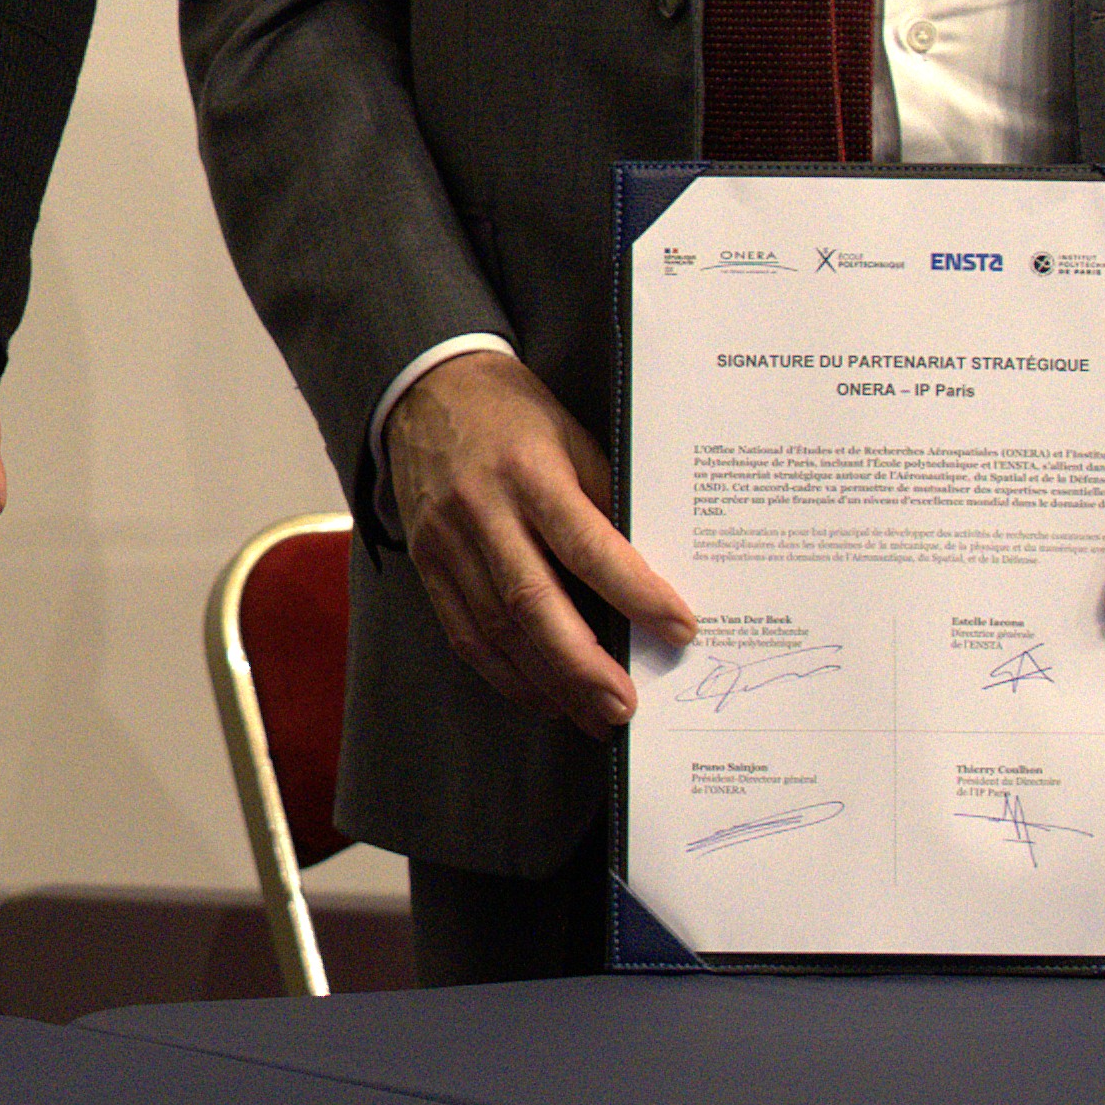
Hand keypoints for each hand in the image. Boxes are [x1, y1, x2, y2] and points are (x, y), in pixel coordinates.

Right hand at [374, 348, 693, 735]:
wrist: (425, 390)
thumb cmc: (512, 414)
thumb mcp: (572, 437)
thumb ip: (604, 503)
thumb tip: (648, 576)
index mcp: (528, 470)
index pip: (586, 543)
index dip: (634, 592)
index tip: (679, 628)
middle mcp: (481, 510)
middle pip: (531, 602)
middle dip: (582, 664)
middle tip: (626, 705)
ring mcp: (445, 541)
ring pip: (495, 629)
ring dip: (548, 682)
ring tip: (594, 715)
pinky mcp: (426, 564)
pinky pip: (464, 632)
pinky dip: (505, 673)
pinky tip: (542, 695)